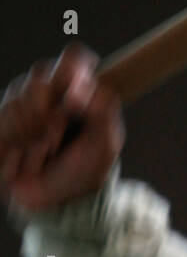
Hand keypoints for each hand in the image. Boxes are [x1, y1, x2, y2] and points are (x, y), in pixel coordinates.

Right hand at [0, 43, 123, 213]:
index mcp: (78, 89)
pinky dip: (17, 143)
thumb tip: (92, 89)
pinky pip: (2, 121)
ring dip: (34, 135)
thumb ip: (104, 112)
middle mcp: (48, 88)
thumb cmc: (86, 169)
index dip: (72, 71)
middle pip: (40, 77)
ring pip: (18, 101)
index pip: (74, 57)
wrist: (58, 199)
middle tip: (57, 138)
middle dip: (49, 114)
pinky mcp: (2, 120)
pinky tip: (24, 156)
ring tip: (45, 152)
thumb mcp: (105, 144)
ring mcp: (21, 102)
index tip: (73, 103)